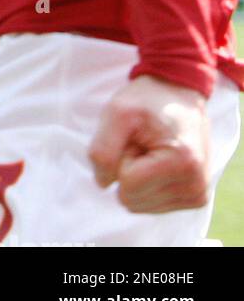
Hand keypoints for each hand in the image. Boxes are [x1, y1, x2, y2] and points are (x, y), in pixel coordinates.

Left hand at [89, 74, 211, 212]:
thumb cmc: (146, 102)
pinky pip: (149, 205)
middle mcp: (196, 185)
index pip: (127, 183)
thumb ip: (102, 150)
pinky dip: (146, 183)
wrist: (177, 95)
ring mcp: (197, 195)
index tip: (136, 137)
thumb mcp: (116, 113)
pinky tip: (157, 161)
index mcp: (182, 162)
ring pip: (138, 205)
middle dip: (128, 169)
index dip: (121, 156)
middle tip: (141, 143)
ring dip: (136, 176)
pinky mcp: (194, 199)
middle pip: (131, 198)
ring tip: (150, 150)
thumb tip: (103, 184)